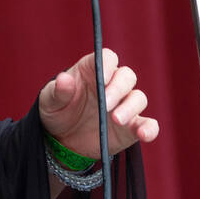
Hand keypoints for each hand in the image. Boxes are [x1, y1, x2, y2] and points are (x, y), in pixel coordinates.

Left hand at [38, 47, 159, 161]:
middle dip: (118, 89)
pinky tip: (144, 134)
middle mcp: (112, 84)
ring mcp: (124, 105)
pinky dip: (150, 128)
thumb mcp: (49, 101)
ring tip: (116, 120)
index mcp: (93, 70)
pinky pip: (148, 124)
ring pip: (138, 98)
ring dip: (131, 107)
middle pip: (126, 76)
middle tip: (106, 104)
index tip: (101, 78)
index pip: (107, 58)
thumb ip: (57, 91)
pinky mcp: (132, 127)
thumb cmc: (57, 112)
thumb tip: (64, 80)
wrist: (63, 141)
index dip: (107, 65)